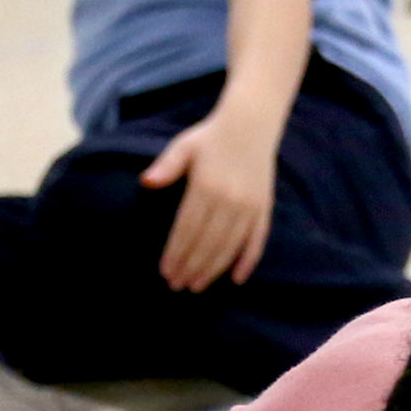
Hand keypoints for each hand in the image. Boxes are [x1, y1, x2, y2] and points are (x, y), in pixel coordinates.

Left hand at [140, 113, 277, 292]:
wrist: (251, 124)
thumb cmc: (211, 137)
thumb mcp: (184, 146)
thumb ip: (166, 167)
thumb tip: (146, 182)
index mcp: (205, 186)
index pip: (187, 229)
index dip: (176, 253)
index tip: (166, 271)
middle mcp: (228, 200)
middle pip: (206, 243)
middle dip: (190, 267)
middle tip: (177, 286)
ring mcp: (249, 206)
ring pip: (229, 246)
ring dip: (213, 269)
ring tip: (197, 286)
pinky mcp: (264, 209)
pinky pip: (257, 241)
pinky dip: (248, 261)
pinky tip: (236, 279)